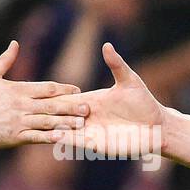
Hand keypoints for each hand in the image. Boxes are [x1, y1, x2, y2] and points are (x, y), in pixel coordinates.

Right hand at [0, 40, 86, 148]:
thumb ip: (5, 60)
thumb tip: (15, 43)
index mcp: (18, 90)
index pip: (47, 88)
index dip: (64, 89)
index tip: (78, 90)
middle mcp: (22, 106)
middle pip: (51, 105)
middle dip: (71, 106)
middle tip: (88, 108)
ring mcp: (19, 122)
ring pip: (47, 122)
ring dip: (65, 123)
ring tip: (81, 124)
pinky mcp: (14, 137)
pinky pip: (35, 138)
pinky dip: (49, 138)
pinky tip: (62, 138)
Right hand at [49, 42, 165, 158]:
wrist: (157, 126)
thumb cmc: (144, 102)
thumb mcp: (130, 81)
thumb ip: (116, 65)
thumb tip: (106, 45)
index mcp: (93, 100)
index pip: (69, 97)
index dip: (56, 95)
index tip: (39, 92)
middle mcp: (89, 116)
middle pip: (64, 114)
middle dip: (51, 112)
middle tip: (32, 109)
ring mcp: (92, 131)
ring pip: (68, 129)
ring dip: (55, 127)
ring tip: (38, 124)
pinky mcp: (99, 144)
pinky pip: (79, 142)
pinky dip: (67, 140)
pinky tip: (56, 137)